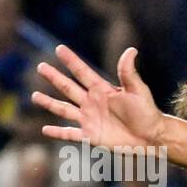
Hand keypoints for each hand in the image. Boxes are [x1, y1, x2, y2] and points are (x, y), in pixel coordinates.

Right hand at [33, 45, 163, 148]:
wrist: (152, 137)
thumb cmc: (147, 113)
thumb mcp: (138, 91)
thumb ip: (128, 72)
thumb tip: (131, 50)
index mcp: (102, 90)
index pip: (83, 72)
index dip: (71, 61)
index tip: (59, 48)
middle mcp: (92, 103)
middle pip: (68, 88)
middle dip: (54, 77)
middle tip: (40, 66)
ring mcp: (90, 119)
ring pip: (64, 109)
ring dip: (49, 103)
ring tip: (35, 96)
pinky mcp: (91, 135)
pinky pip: (70, 133)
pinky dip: (57, 132)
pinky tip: (44, 130)